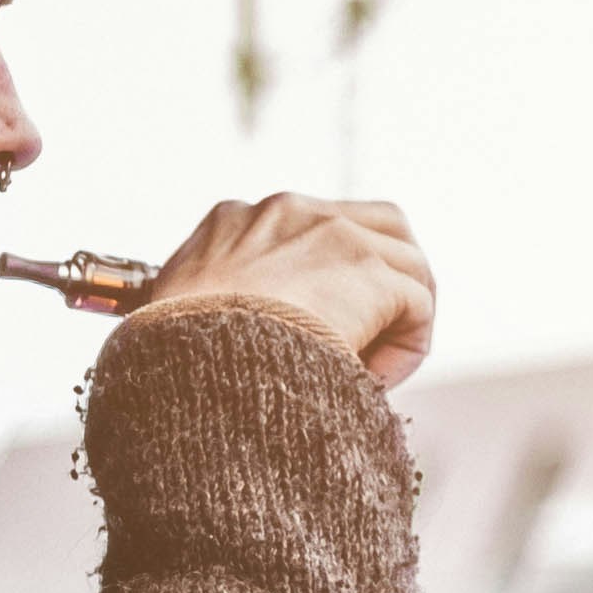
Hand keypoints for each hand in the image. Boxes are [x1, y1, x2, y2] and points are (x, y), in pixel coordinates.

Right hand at [133, 192, 436, 385]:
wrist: (189, 365)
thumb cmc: (175, 359)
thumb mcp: (180, 313)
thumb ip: (218, 304)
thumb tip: (240, 336)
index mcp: (236, 219)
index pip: (308, 230)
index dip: (328, 281)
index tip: (315, 331)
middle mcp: (287, 212)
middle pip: (375, 225)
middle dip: (389, 277)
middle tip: (376, 333)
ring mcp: (332, 233)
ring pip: (407, 263)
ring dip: (403, 316)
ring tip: (375, 366)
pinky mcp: (368, 270)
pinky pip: (417, 303)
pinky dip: (407, 346)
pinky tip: (374, 381)